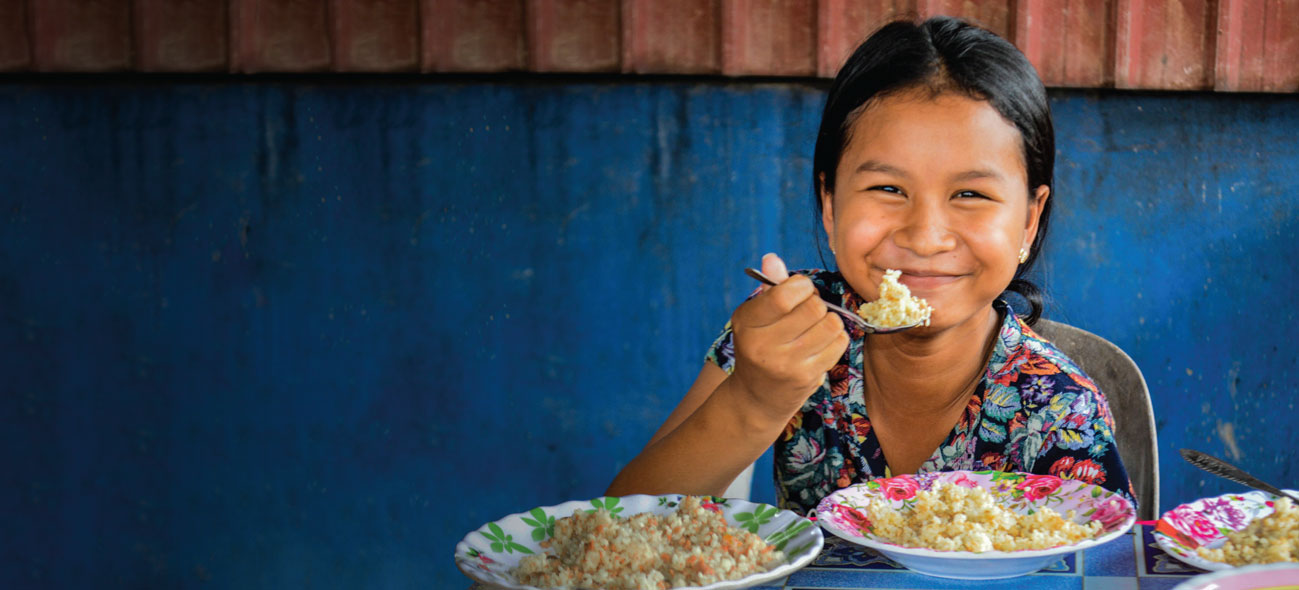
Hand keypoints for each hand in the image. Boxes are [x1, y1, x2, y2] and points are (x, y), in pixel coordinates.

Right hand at [729, 253, 848, 422]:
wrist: (756, 398)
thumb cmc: (759, 347)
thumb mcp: (755, 317)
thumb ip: (769, 288)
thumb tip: (772, 258)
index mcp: (746, 321)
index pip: (784, 294)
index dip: (802, 286)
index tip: (800, 290)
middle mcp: (762, 343)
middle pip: (813, 307)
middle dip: (816, 304)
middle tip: (808, 313)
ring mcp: (785, 363)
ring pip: (830, 324)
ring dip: (829, 321)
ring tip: (815, 328)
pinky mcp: (806, 377)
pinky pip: (839, 343)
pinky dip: (836, 338)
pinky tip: (821, 345)